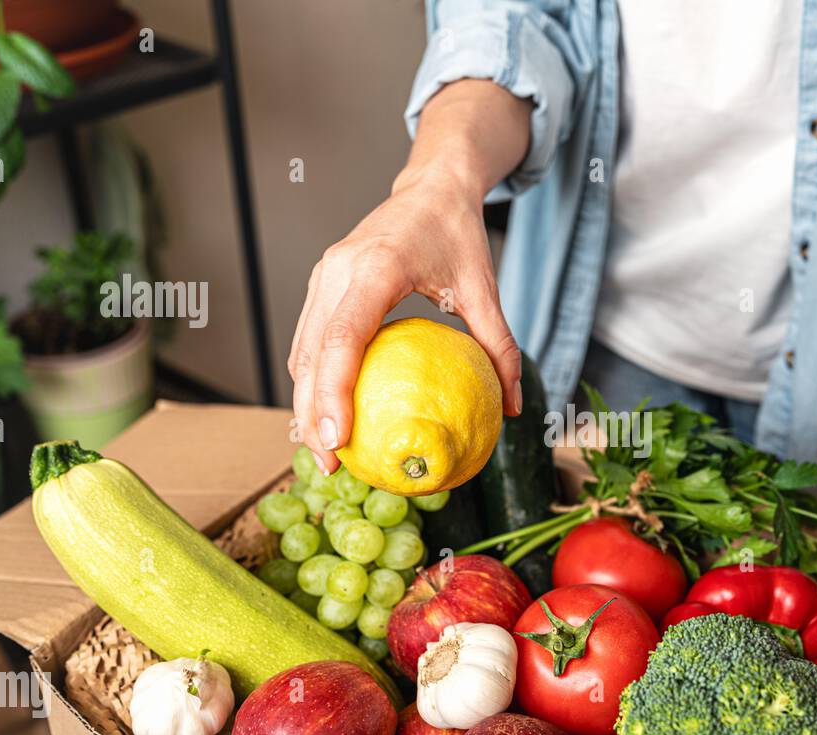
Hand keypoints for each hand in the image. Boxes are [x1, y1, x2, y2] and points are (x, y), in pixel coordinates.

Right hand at [288, 164, 521, 474]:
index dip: (334, 393)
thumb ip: (501, 347)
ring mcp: (323, 276)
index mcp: (374, 269)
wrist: (430, 187)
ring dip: (305, 401)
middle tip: (328, 465)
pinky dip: (313, 379)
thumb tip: (514, 409)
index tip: (338, 438)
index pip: (343, 338)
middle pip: (312, 354)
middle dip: (312, 414)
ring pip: (302, 350)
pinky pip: (309, 340)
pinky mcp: (321, 284)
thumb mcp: (486, 288)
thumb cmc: (457, 234)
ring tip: (323, 449)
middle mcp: (338, 271)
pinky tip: (328, 414)